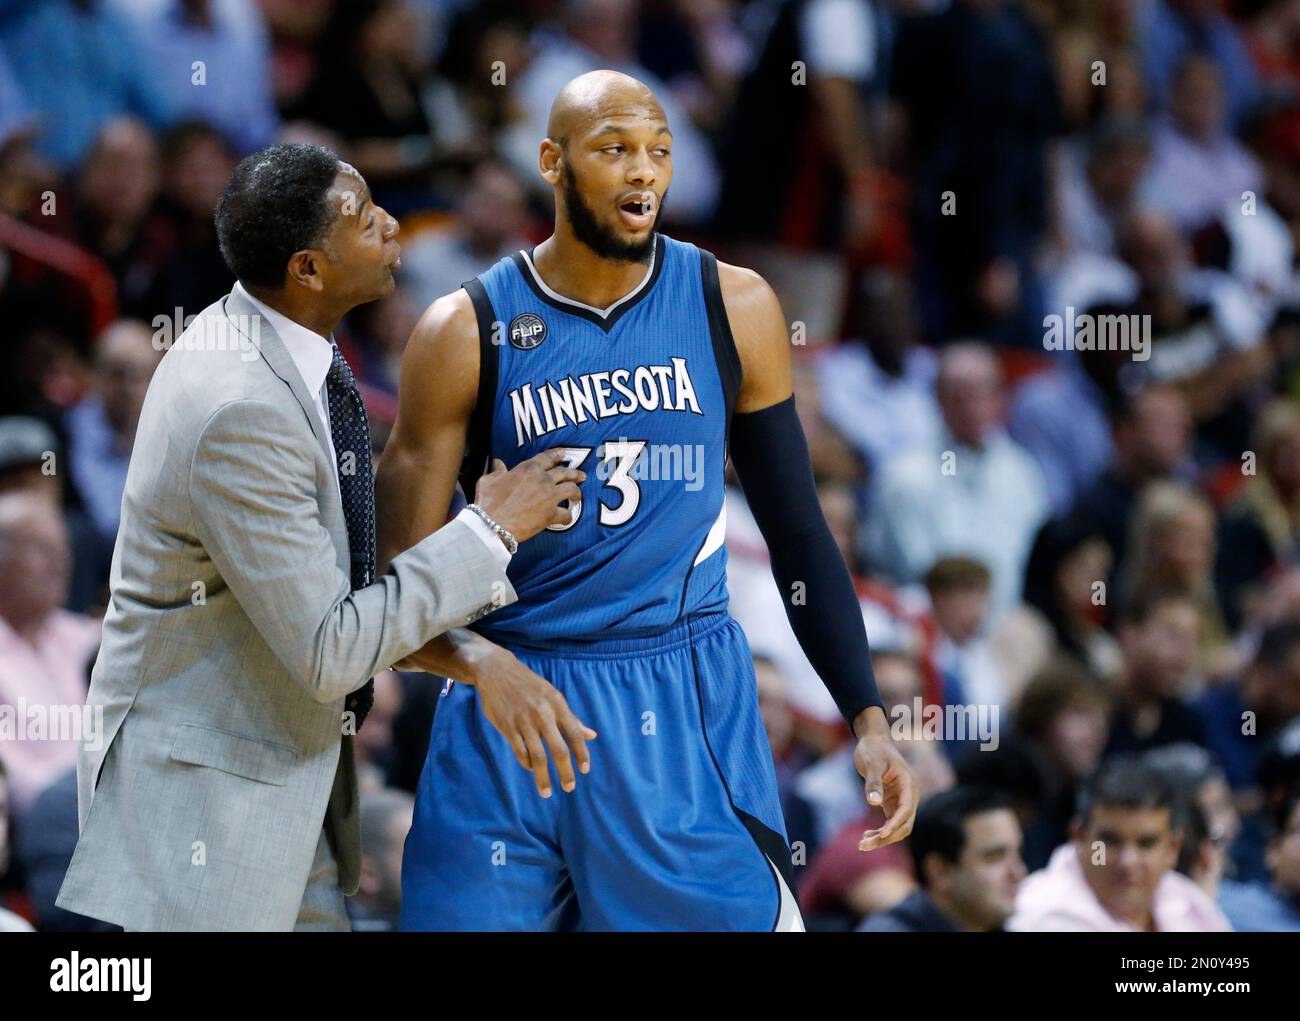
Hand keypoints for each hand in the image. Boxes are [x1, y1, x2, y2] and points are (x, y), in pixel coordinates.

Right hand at [467, 644, 596, 797]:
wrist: (496, 671)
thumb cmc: (529, 685)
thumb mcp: (552, 695)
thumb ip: (571, 717)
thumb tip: (592, 735)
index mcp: (557, 704)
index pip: (575, 733)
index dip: (582, 753)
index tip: (585, 770)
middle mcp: (542, 713)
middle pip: (558, 749)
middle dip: (566, 772)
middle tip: (570, 787)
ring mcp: (524, 721)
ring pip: (538, 756)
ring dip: (543, 777)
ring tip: (547, 792)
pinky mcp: (507, 726)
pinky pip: (520, 751)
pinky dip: (527, 763)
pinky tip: (531, 769)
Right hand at [474, 451, 583, 542]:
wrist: (492, 524)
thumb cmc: (488, 502)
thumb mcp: (488, 480)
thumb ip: (497, 471)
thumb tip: (498, 464)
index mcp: (528, 468)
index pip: (547, 457)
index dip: (557, 454)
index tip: (564, 453)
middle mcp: (542, 479)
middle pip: (565, 472)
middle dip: (575, 473)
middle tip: (581, 475)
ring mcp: (549, 496)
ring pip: (571, 489)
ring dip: (576, 492)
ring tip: (577, 496)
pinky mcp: (551, 513)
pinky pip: (567, 513)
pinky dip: (568, 516)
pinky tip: (567, 517)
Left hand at [852, 706, 916, 851]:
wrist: (873, 740)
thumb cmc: (873, 749)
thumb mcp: (871, 763)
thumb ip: (873, 782)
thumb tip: (874, 803)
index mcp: (908, 783)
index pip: (906, 809)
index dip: (895, 823)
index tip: (882, 834)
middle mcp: (909, 794)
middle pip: (904, 824)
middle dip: (887, 837)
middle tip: (864, 845)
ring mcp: (902, 800)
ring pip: (898, 827)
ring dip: (883, 838)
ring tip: (862, 845)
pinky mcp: (893, 803)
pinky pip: (890, 823)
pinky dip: (880, 832)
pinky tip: (866, 837)